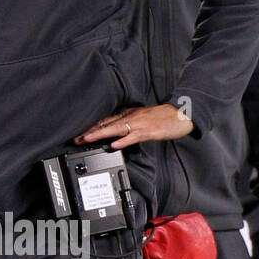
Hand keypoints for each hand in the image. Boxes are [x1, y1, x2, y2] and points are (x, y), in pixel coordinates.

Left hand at [75, 103, 193, 148]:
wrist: (182, 113)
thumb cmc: (164, 117)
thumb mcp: (143, 119)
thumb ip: (130, 125)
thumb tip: (117, 135)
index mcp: (130, 114)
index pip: (107, 120)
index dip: (92, 126)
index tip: (79, 133)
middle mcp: (132, 117)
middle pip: (107, 123)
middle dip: (90, 131)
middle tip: (75, 138)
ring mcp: (139, 124)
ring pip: (115, 128)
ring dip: (100, 134)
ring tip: (87, 139)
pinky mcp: (149, 131)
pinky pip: (133, 136)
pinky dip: (123, 141)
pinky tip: (114, 145)